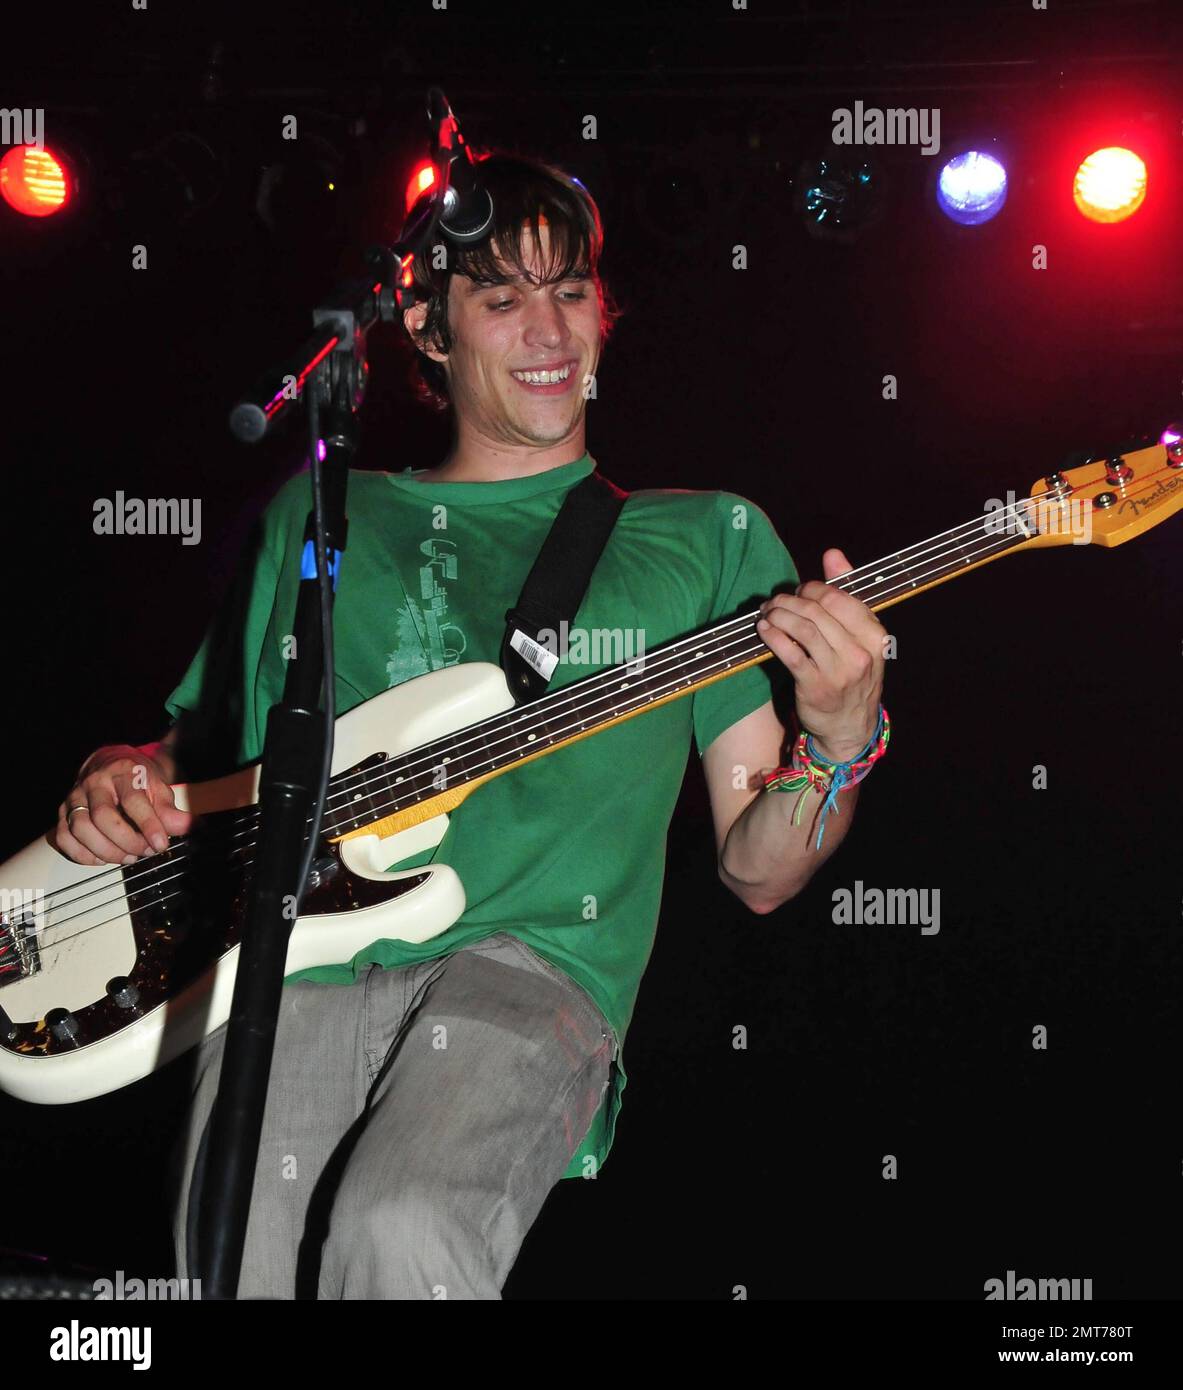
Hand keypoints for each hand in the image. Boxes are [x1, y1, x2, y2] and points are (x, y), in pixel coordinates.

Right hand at [51, 745, 191, 865]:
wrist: (111, 763)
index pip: (133, 801)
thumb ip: (170, 810)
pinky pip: (64, 838)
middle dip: (126, 841)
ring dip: (106, 851)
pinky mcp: (63, 812)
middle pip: (102, 817)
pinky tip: (103, 858)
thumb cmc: (137, 778)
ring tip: (128, 857)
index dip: (148, 825)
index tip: (160, 844)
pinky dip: (83, 854)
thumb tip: (188, 826)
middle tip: (145, 851)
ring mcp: (75, 797)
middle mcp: (94, 783)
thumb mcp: (158, 787)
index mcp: (122, 772)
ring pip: (80, 829)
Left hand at [755, 548, 887, 760]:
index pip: (839, 598)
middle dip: (790, 600)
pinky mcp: (815, 687)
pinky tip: (764, 630)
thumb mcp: (860, 636)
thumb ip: (847, 593)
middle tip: (775, 602)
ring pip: (802, 629)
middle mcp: (860, 652)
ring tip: (767, 613)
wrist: (850, 726)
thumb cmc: (852, 674)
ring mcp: (838, 672)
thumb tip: (833, 555)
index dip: (812, 589)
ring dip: (778, 615)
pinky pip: (789, 653)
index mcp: (874, 635)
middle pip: (817, 610)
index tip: (798, 592)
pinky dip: (773, 636)